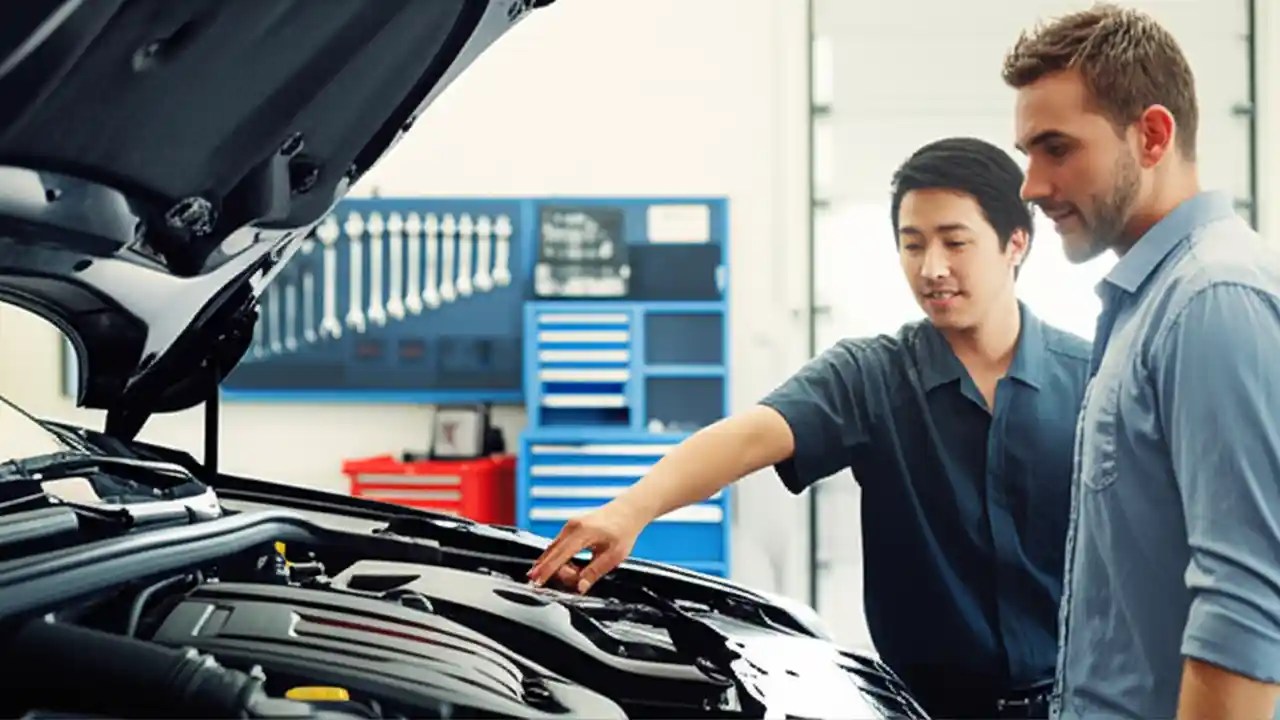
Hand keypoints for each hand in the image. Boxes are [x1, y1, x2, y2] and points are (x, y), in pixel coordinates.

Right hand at [526, 500, 648, 593]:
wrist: (628, 511)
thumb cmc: (623, 531)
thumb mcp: (614, 556)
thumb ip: (595, 572)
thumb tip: (581, 587)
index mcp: (582, 533)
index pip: (559, 556)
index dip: (547, 571)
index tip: (537, 583)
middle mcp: (571, 526)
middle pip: (552, 554)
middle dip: (557, 572)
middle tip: (575, 579)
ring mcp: (569, 525)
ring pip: (554, 551)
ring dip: (561, 566)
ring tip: (578, 572)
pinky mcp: (569, 527)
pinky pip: (558, 546)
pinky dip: (561, 559)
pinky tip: (573, 566)